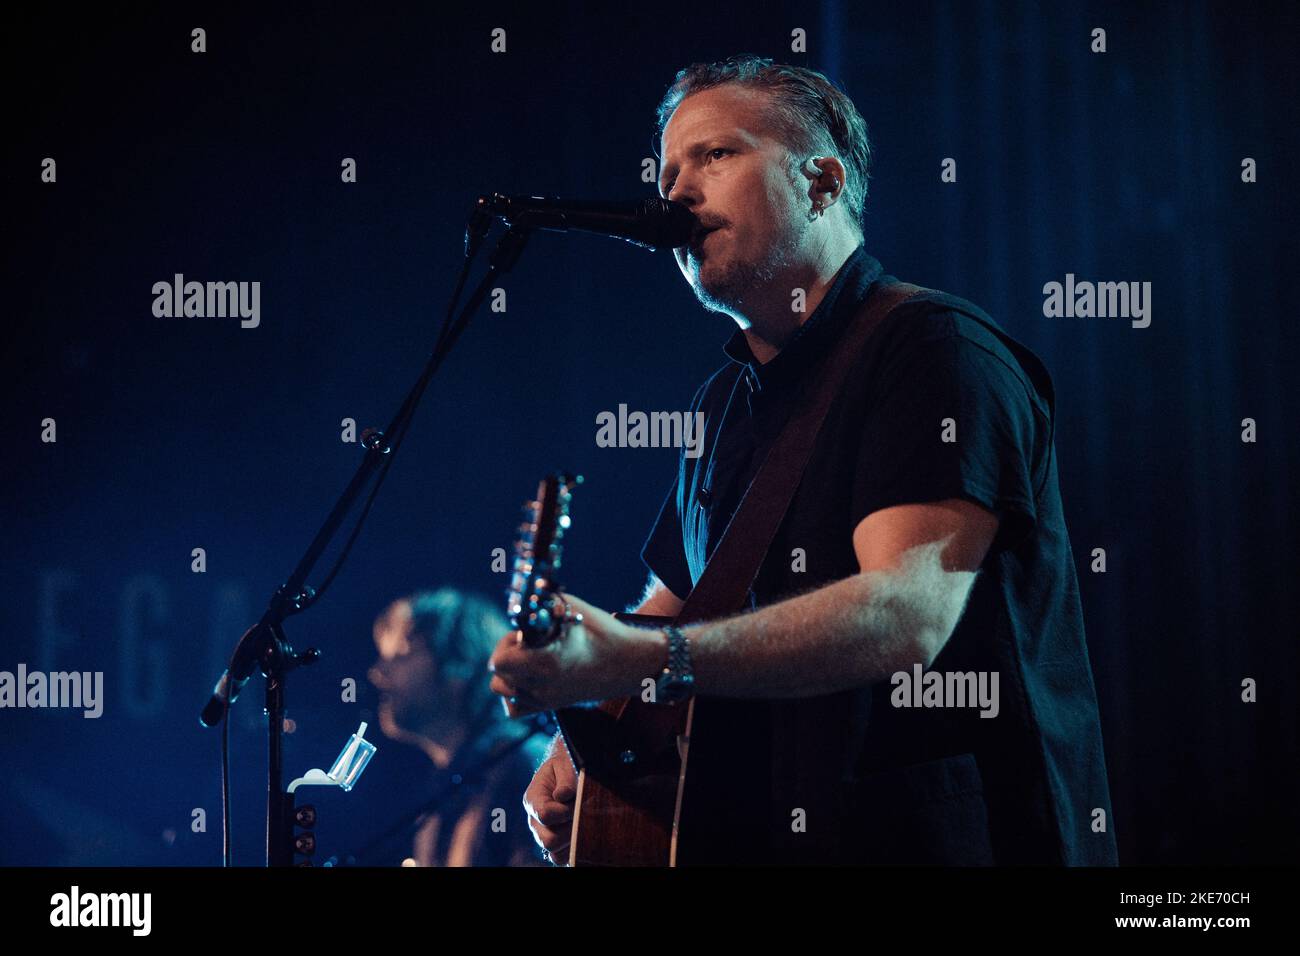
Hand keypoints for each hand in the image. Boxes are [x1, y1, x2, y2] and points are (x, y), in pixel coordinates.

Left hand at [488, 593, 664, 713]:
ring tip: (530, 661)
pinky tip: (530, 679)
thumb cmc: (603, 633)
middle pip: (498, 675)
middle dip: (508, 654)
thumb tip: (525, 599)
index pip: (499, 662)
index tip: (524, 635)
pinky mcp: (551, 706)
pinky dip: (516, 694)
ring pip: (503, 690)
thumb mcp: (571, 609)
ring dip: (509, 674)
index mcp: (544, 662)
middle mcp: (541, 685)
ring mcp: (545, 699)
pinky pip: (515, 708)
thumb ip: (542, 606)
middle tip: (528, 644)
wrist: (629, 662)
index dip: (506, 644)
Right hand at [523, 738, 576, 863]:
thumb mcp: (565, 765)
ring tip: (583, 822)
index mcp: (533, 800)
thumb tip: (562, 796)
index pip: (545, 815)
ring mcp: (544, 834)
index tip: (577, 801)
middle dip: (571, 829)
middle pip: (548, 840)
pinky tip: (583, 834)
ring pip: (556, 853)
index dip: (564, 811)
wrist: (566, 771)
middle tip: (583, 815)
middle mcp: (535, 820)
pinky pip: (562, 858)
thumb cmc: (565, 767)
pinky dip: (574, 850)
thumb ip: (565, 779)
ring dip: (573, 840)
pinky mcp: (556, 843)